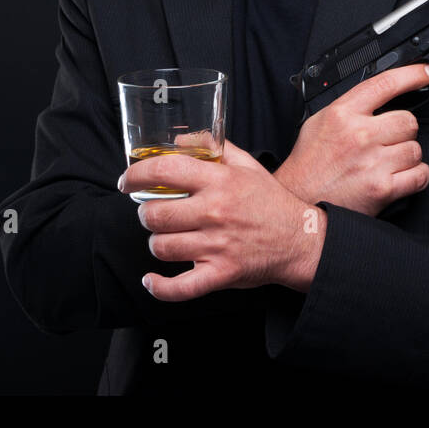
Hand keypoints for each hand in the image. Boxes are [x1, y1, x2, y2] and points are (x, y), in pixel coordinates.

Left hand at [120, 140, 326, 300]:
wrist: (301, 240)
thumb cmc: (271, 202)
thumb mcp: (247, 165)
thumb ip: (214, 147)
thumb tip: (181, 139)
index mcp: (220, 181)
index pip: (165, 171)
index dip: (136, 175)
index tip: (127, 181)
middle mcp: (215, 212)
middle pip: (156, 214)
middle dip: (146, 214)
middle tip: (153, 214)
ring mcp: (217, 245)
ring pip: (162, 247)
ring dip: (158, 243)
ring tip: (166, 239)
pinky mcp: (220, 273)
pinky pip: (180, 287)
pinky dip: (159, 287)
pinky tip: (151, 280)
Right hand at [274, 62, 428, 216]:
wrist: (298, 201)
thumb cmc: (308, 165)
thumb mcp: (320, 122)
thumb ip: (349, 108)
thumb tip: (379, 96)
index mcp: (342, 114)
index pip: (385, 84)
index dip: (413, 74)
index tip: (428, 73)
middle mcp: (359, 135)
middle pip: (408, 121)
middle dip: (403, 131)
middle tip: (387, 141)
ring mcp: (372, 162)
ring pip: (416, 149)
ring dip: (407, 156)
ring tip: (387, 162)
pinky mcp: (382, 188)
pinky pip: (420, 175)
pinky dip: (416, 177)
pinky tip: (400, 177)